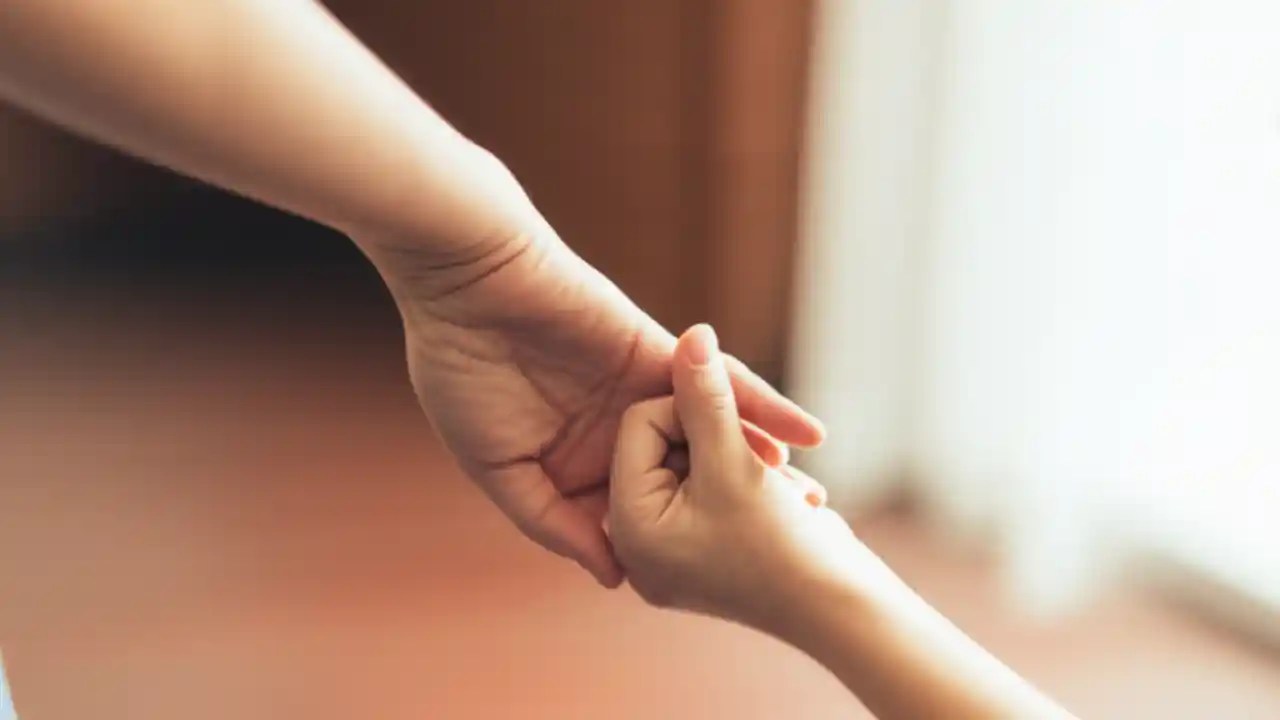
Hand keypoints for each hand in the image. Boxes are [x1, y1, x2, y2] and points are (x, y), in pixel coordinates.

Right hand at [359, 151, 824, 586]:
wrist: (464, 283)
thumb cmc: (463, 376)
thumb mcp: (499, 469)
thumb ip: (554, 521)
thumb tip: (612, 572)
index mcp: (573, 463)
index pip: (636, 514)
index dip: (678, 548)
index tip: (726, 584)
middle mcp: (614, 430)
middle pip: (688, 479)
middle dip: (735, 511)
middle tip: (792, 546)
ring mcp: (640, 390)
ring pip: (712, 436)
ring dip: (762, 466)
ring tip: (814, 501)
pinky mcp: (660, 352)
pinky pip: (721, 383)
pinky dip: (764, 406)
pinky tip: (807, 434)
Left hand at [608, 325, 864, 628]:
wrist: (845, 613)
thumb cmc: (785, 545)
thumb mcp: (736, 458)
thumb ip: (706, 394)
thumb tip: (692, 331)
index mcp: (626, 528)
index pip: (639, 423)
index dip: (690, 411)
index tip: (738, 438)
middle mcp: (634, 543)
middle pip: (659, 441)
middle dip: (716, 438)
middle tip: (766, 465)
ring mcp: (666, 551)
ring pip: (691, 460)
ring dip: (740, 457)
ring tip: (782, 492)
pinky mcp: (699, 551)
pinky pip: (708, 489)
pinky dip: (747, 482)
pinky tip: (789, 502)